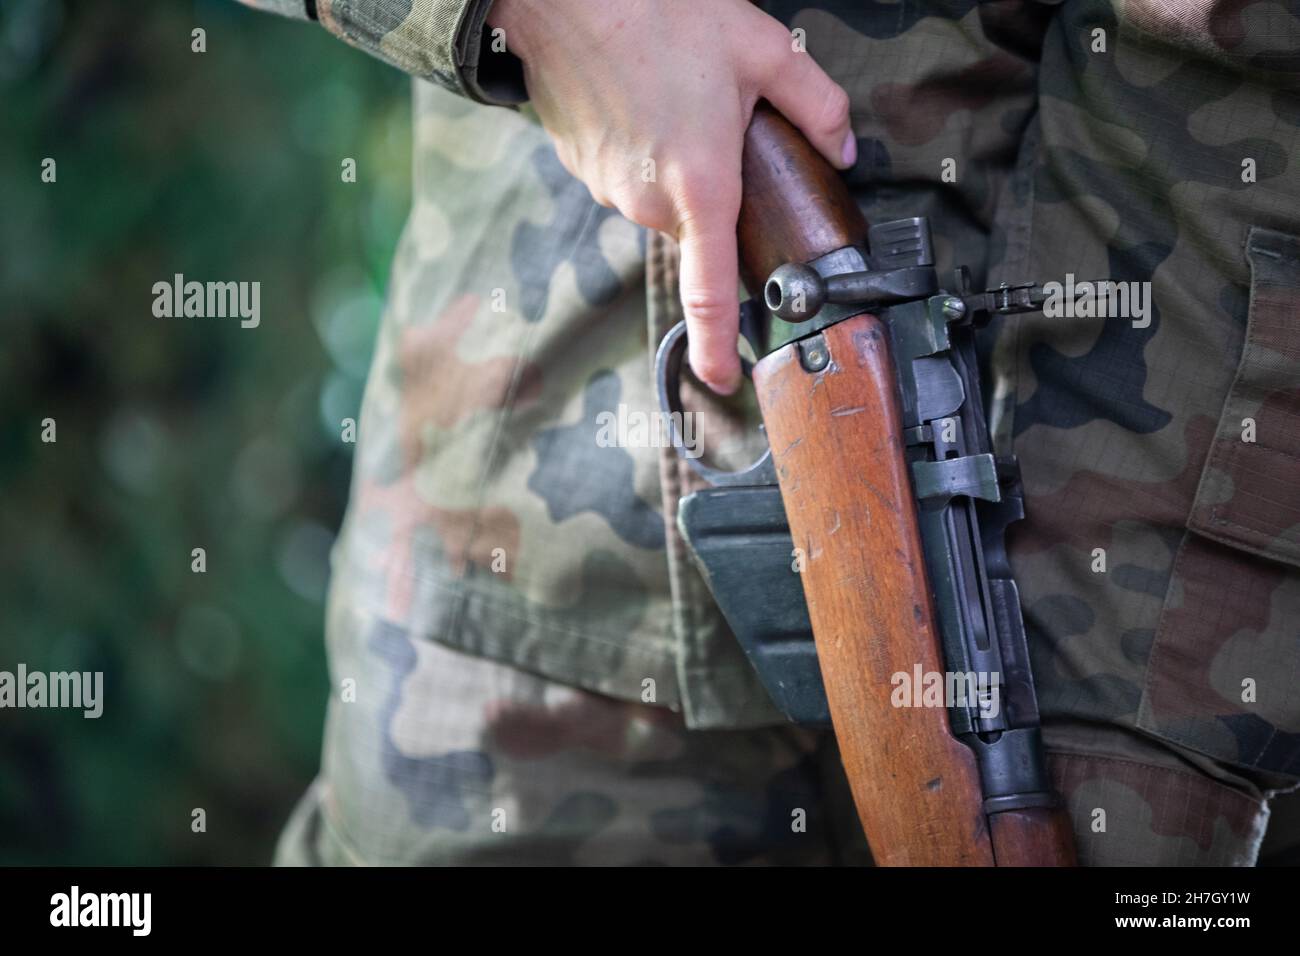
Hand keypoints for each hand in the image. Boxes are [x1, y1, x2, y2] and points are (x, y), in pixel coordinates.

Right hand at [489, 0, 854, 393]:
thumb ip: (815, 104)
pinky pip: (624, 175)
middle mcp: (648, 202)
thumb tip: (842, 146)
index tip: (724, 379)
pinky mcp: (579, 167)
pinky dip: (640, 146)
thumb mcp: (761, 47)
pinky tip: (641, 94)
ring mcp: (607, 188)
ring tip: (673, 93)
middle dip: (713, 189)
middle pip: (696, 225)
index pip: (710, 293)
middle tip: (718, 120)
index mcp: (700, 187)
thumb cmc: (658, 12)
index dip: (719, 344)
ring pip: (658, 197)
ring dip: (675, 162)